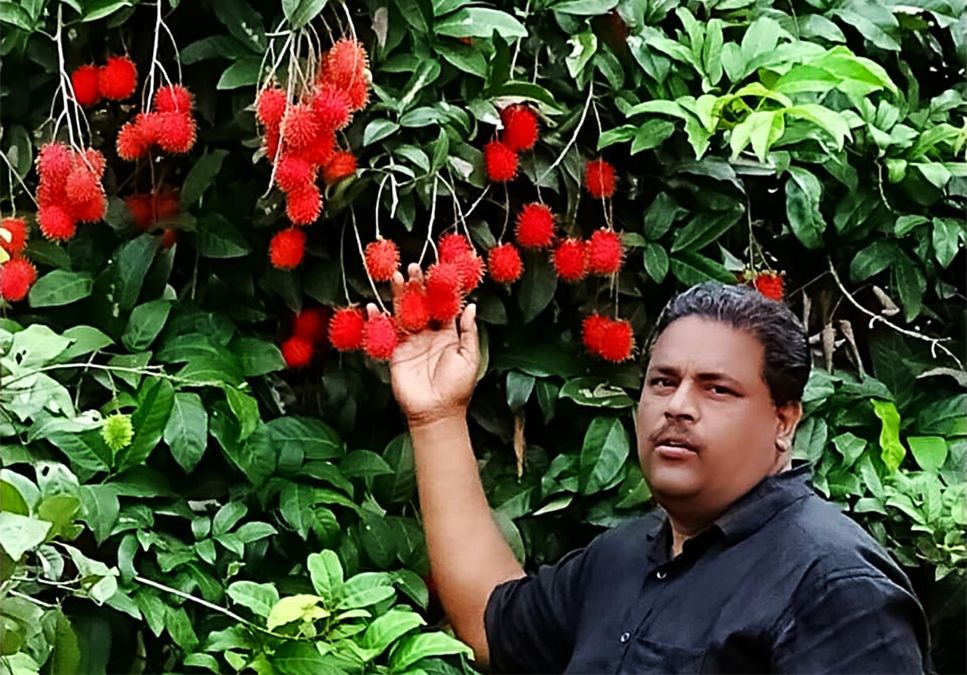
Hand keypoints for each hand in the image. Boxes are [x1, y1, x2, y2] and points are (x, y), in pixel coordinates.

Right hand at [373, 263, 479, 426]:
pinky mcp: (395, 353)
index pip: (442, 306)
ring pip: (402, 313)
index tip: (434, 270)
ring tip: (394, 276)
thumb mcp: (470, 357)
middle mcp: (428, 335)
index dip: (438, 289)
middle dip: (416, 286)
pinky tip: (373, 306)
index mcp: (448, 334)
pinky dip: (378, 320)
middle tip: (411, 267)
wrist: (436, 412)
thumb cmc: (457, 387)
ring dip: (398, 295)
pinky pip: (385, 332)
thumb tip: (472, 306)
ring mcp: (410, 343)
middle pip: (420, 304)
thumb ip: (468, 331)